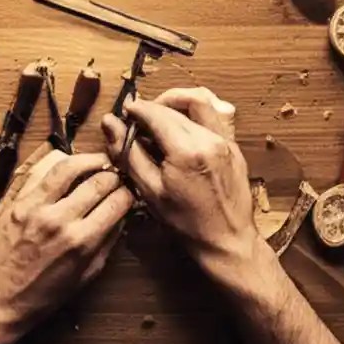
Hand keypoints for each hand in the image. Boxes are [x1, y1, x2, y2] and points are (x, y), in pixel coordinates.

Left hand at [0, 150, 133, 336]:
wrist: (0, 297)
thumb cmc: (44, 293)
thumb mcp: (87, 275)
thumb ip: (107, 243)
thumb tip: (121, 216)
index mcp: (82, 242)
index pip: (117, 202)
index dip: (129, 193)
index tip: (130, 191)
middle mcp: (60, 221)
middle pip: (98, 181)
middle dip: (114, 174)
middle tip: (117, 174)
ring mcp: (35, 208)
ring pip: (69, 167)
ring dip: (89, 159)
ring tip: (98, 160)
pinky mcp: (16, 202)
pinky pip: (40, 171)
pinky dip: (58, 162)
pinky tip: (68, 163)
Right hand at [101, 87, 259, 272]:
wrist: (227, 241)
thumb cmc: (187, 223)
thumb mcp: (150, 191)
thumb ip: (128, 153)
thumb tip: (110, 124)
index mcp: (187, 151)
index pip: (156, 112)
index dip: (137, 109)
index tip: (125, 113)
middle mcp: (209, 139)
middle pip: (177, 105)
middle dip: (153, 106)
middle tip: (137, 119)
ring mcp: (225, 141)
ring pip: (199, 102)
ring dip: (176, 102)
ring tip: (160, 116)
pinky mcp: (233, 146)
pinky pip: (213, 116)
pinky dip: (193, 114)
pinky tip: (180, 131)